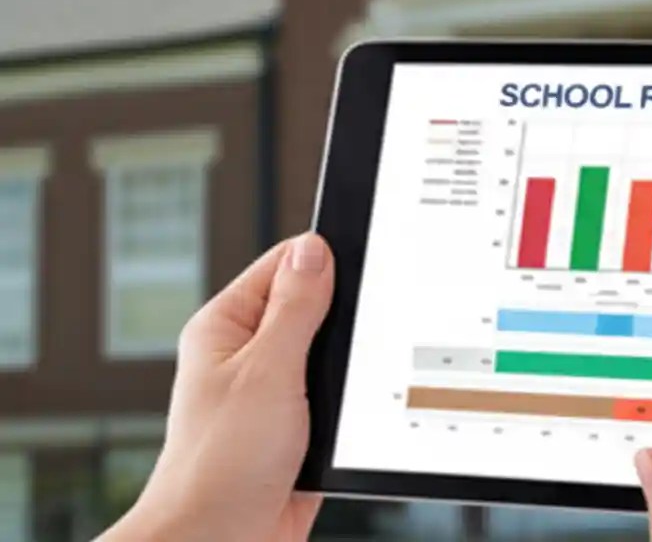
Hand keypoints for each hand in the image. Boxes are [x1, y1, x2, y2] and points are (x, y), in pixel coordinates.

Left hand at [99, 234, 333, 541]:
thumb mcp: (267, 371)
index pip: (284, 264)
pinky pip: (339, 398)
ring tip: (344, 390)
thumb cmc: (219, 466)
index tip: (367, 264)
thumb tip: (315, 250)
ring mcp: (274, 392)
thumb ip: (296, 308)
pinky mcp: (298, 427)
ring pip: (333, 355)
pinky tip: (354, 418)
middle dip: (347, 321)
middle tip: (359, 339)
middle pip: (316, 307)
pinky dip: (353, 405)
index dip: (326, 261)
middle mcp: (248, 355)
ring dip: (350, 369)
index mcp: (226, 326)